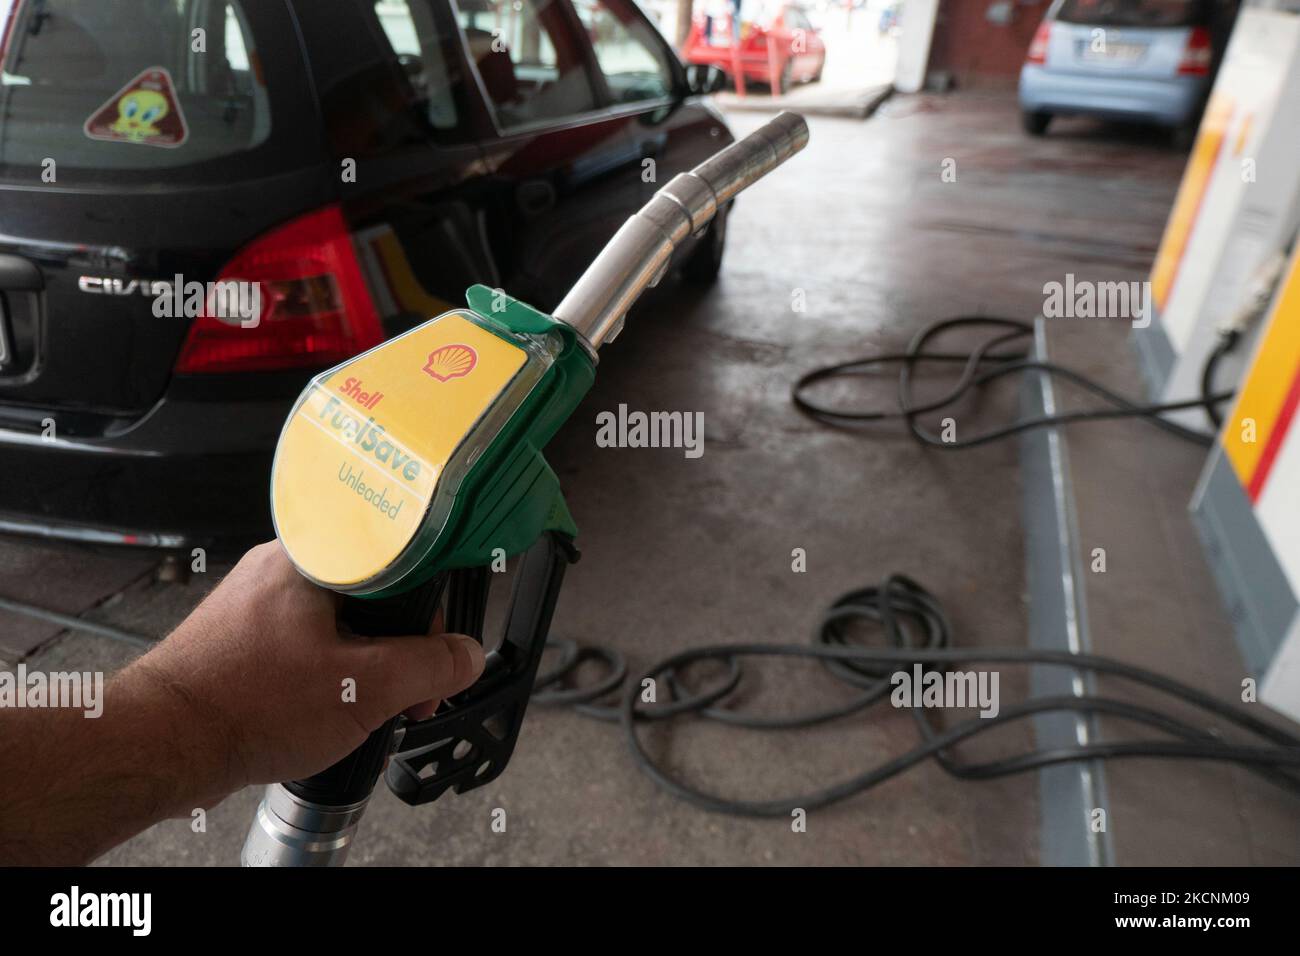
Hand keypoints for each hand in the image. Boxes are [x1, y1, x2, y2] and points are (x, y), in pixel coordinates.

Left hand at [119, 541, 484, 808]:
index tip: (435, 657)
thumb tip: (465, 656)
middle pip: (372, 597)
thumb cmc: (245, 707)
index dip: (429, 618)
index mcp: (314, 558)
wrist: (162, 745)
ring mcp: (257, 602)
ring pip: (339, 625)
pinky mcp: (242, 637)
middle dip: (397, 654)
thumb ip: (430, 667)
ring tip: (361, 712)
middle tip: (404, 698)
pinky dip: (327, 677)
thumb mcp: (365, 689)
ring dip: (363, 670)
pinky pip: (305, 645)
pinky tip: (326, 712)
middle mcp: (282, 568)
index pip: (401, 564)